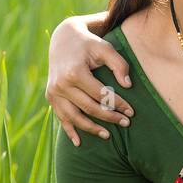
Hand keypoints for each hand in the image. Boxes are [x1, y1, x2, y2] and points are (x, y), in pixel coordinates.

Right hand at [46, 15, 133, 146]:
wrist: (64, 39)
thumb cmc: (89, 44)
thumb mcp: (105, 48)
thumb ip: (119, 64)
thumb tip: (128, 85)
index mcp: (75, 72)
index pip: (101, 94)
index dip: (118, 104)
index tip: (131, 112)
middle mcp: (61, 84)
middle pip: (88, 108)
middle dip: (109, 117)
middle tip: (126, 123)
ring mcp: (54, 92)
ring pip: (74, 117)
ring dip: (91, 128)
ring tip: (108, 136)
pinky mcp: (51, 97)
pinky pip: (60, 118)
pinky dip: (69, 131)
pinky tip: (79, 143)